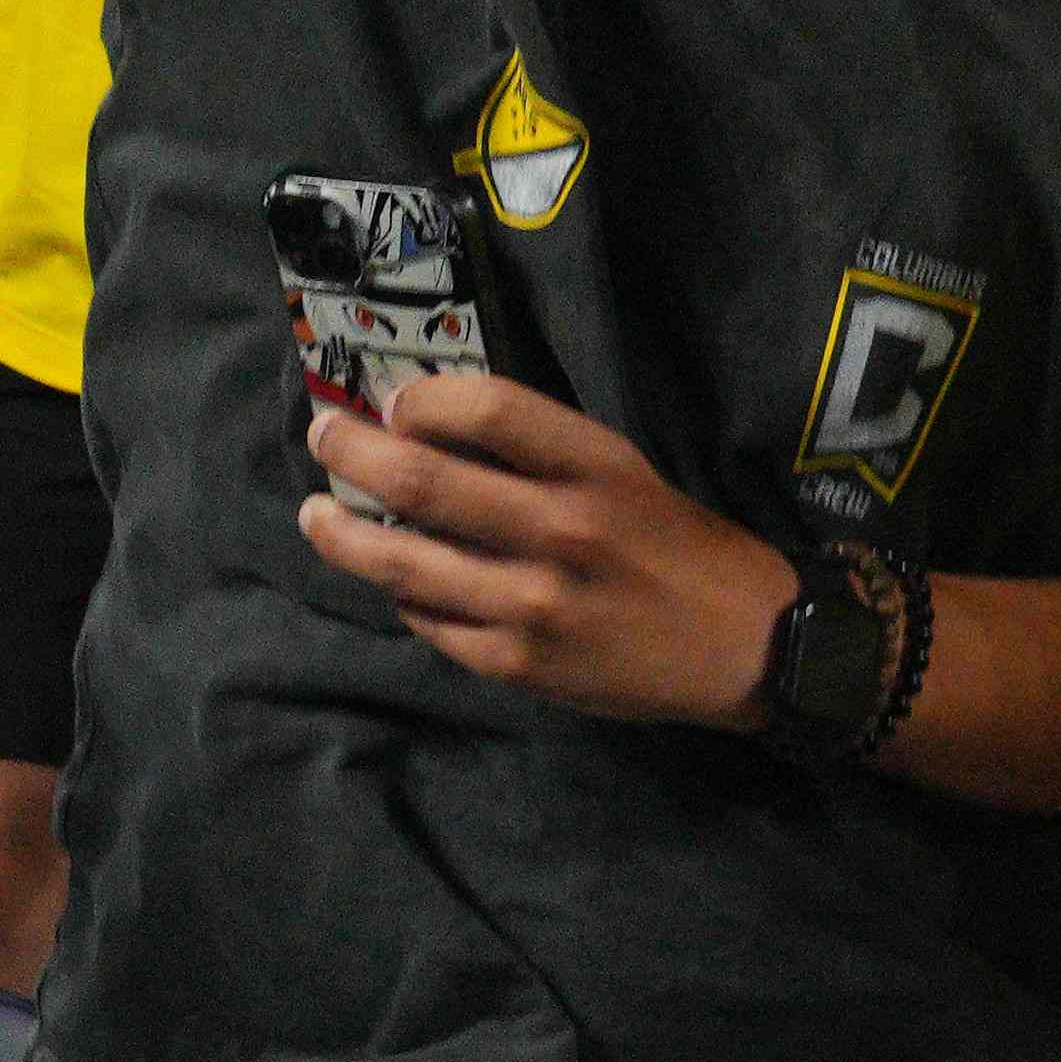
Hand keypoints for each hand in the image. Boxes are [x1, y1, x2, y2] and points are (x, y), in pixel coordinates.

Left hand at [293, 368, 796, 726]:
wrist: (743, 647)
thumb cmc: (680, 547)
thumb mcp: (627, 475)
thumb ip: (542, 456)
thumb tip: (432, 432)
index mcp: (598, 468)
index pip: (490, 408)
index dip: (424, 398)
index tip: (394, 403)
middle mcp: (561, 530)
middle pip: (423, 478)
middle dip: (352, 452)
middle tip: (324, 438)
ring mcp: (533, 603)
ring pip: (401, 561)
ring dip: (341, 533)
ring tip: (316, 516)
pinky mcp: (517, 663)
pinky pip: (428, 621)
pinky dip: (401, 594)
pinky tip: (392, 580)